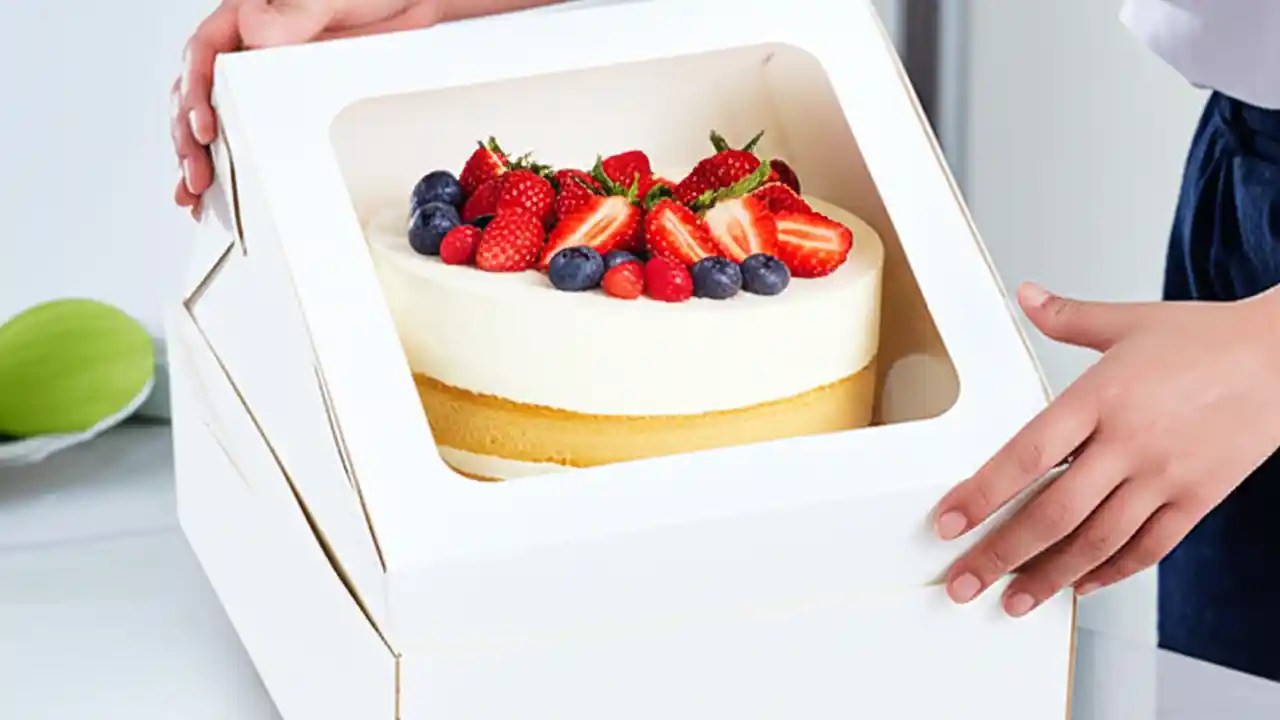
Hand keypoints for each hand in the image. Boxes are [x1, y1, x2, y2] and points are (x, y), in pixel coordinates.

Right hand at [171, 0, 560, 217]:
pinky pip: (248, 130)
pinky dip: (230, 160)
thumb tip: (254, 33)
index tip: (205, 127)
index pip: (203, 55)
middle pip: (199, 94)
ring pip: (214, 118)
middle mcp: (246, 48)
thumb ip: (294, 15)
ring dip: (199, 156)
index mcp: (246, 18)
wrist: (412, 9)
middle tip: (198, 173)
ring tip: (194, 191)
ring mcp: (260, 78)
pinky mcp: (281, 101)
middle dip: (189, 138)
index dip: (196, 93)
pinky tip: (214, 189)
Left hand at [933, 282, 1279, 616]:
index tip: (947, 523)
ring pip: (1097, 541)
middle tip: (963, 582)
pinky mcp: (1198, 498)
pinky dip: (1111, 572)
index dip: (981, 495)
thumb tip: (1025, 295)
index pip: (1025, 455)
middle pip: (1053, 512)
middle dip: (1000, 553)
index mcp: (1100, 397)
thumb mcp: (1129, 322)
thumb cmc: (1207, 338)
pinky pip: (1148, 548)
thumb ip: (1068, 317)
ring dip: (1048, 576)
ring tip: (1012, 601)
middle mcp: (1129, 443)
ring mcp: (1165, 476)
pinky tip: (1079, 586)